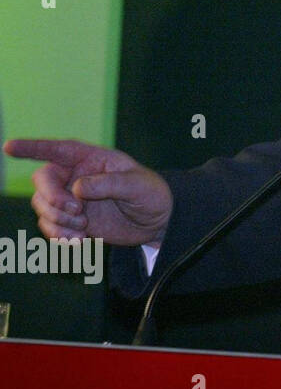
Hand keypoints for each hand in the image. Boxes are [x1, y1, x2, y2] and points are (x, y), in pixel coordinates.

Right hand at [3, 139, 171, 246]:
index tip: (9, 147)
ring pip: (42, 207)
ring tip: (84, 230)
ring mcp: (71, 199)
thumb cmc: (151, 194)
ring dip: (57, 221)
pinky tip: (79, 242)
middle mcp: (75, 176)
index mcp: (91, 159)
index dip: (32, 147)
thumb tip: (77, 188)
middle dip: (52, 199)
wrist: (157, 222)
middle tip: (77, 212)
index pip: (57, 149)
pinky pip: (50, 227)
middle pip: (43, 182)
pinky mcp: (71, 221)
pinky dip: (59, 236)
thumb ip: (109, 184)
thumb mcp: (138, 185)